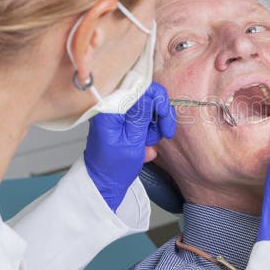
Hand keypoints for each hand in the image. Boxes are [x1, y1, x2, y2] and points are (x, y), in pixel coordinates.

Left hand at [84, 82, 175, 210]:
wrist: (105, 183)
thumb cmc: (114, 167)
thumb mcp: (132, 142)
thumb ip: (140, 115)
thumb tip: (149, 92)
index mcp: (110, 108)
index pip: (140, 87)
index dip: (158, 101)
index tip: (164, 120)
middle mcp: (112, 105)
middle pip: (147, 94)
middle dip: (159, 114)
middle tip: (164, 133)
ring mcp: (118, 112)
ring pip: (149, 106)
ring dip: (155, 125)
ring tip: (148, 143)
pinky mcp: (123, 119)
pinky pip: (144, 116)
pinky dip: (149, 130)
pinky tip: (145, 144)